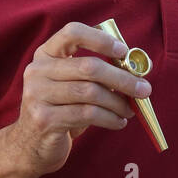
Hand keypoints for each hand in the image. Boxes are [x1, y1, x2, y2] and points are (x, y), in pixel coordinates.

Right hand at [4, 22, 151, 176]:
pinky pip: (87, 114)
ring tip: (131, 110)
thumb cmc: (63, 108)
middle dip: (122, 78)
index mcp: (46, 54)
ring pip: (90, 93)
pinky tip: (119, 122)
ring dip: (118, 102)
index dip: (100, 39)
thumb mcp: (76, 84)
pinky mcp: (44, 119)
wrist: (32, 145)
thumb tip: (142, 68)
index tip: (124, 51)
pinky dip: (110, 118)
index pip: (72, 32)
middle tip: (145, 89)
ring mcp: (37, 95)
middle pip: (89, 67)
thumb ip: (101, 72)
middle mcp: (37, 71)